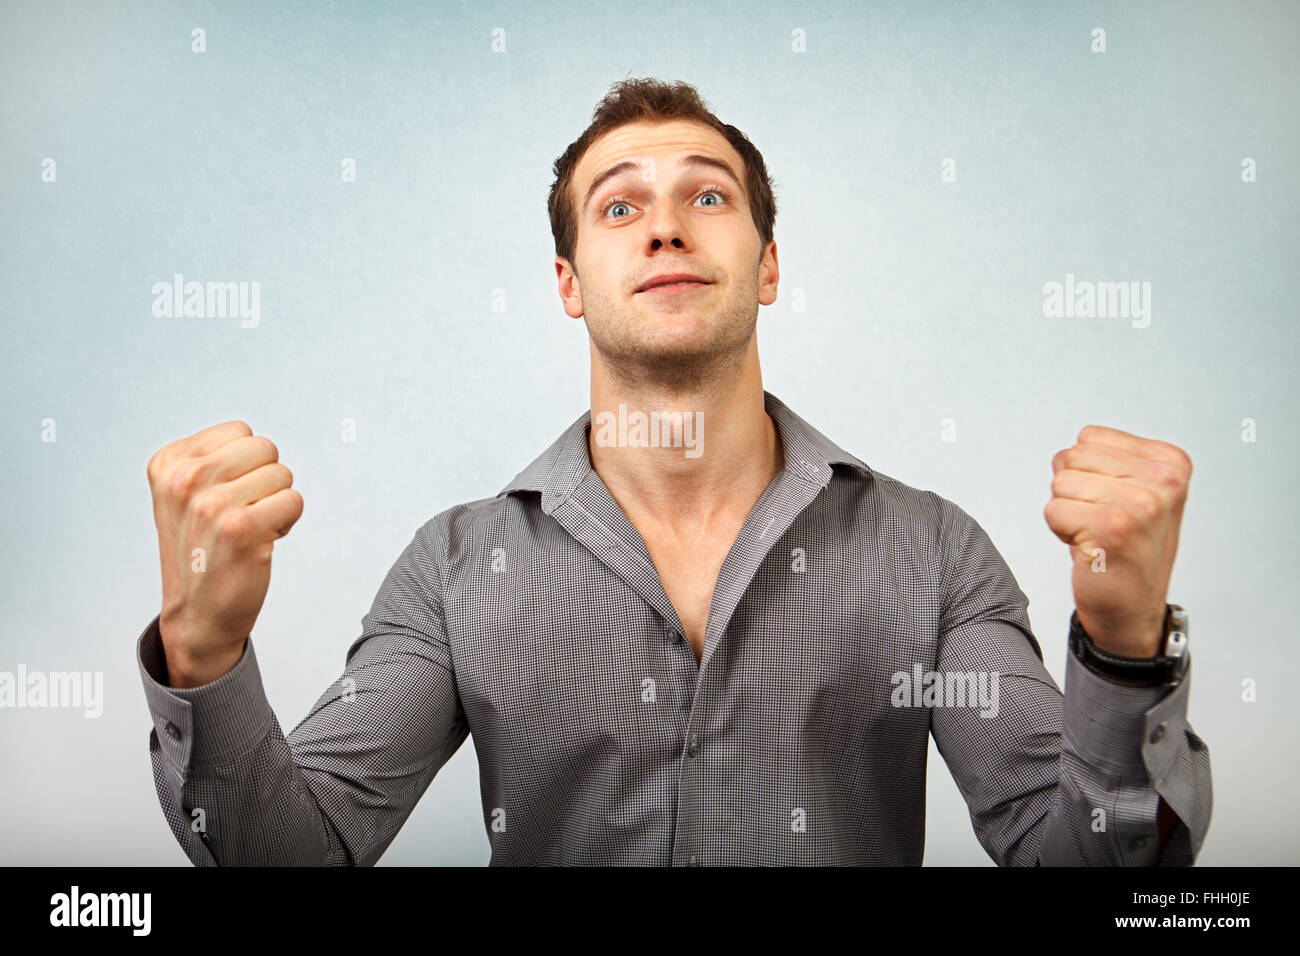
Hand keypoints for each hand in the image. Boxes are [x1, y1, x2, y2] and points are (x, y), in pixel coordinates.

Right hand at [146, 421, 302, 684]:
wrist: (197, 616)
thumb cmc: (202, 552)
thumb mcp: (183, 496)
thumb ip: (209, 459)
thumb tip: (253, 440)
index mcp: (168, 464)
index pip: (240, 432)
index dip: (245, 465)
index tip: (224, 498)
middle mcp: (184, 480)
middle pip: (265, 448)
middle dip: (265, 480)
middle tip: (242, 514)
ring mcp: (211, 504)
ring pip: (282, 474)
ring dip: (276, 502)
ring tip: (250, 530)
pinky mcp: (242, 529)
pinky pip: (294, 500)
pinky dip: (288, 521)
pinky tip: (263, 542)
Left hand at [1044, 425, 1191, 657]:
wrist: (1131, 609)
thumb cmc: (1126, 549)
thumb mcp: (1134, 491)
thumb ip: (1108, 459)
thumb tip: (1067, 452)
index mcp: (1171, 462)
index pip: (1090, 437)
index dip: (1087, 471)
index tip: (1112, 502)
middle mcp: (1164, 480)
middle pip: (1072, 456)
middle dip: (1074, 489)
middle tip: (1100, 521)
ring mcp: (1142, 503)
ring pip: (1060, 482)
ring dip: (1068, 510)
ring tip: (1096, 534)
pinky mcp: (1114, 527)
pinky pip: (1053, 510)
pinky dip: (1061, 531)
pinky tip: (1090, 547)